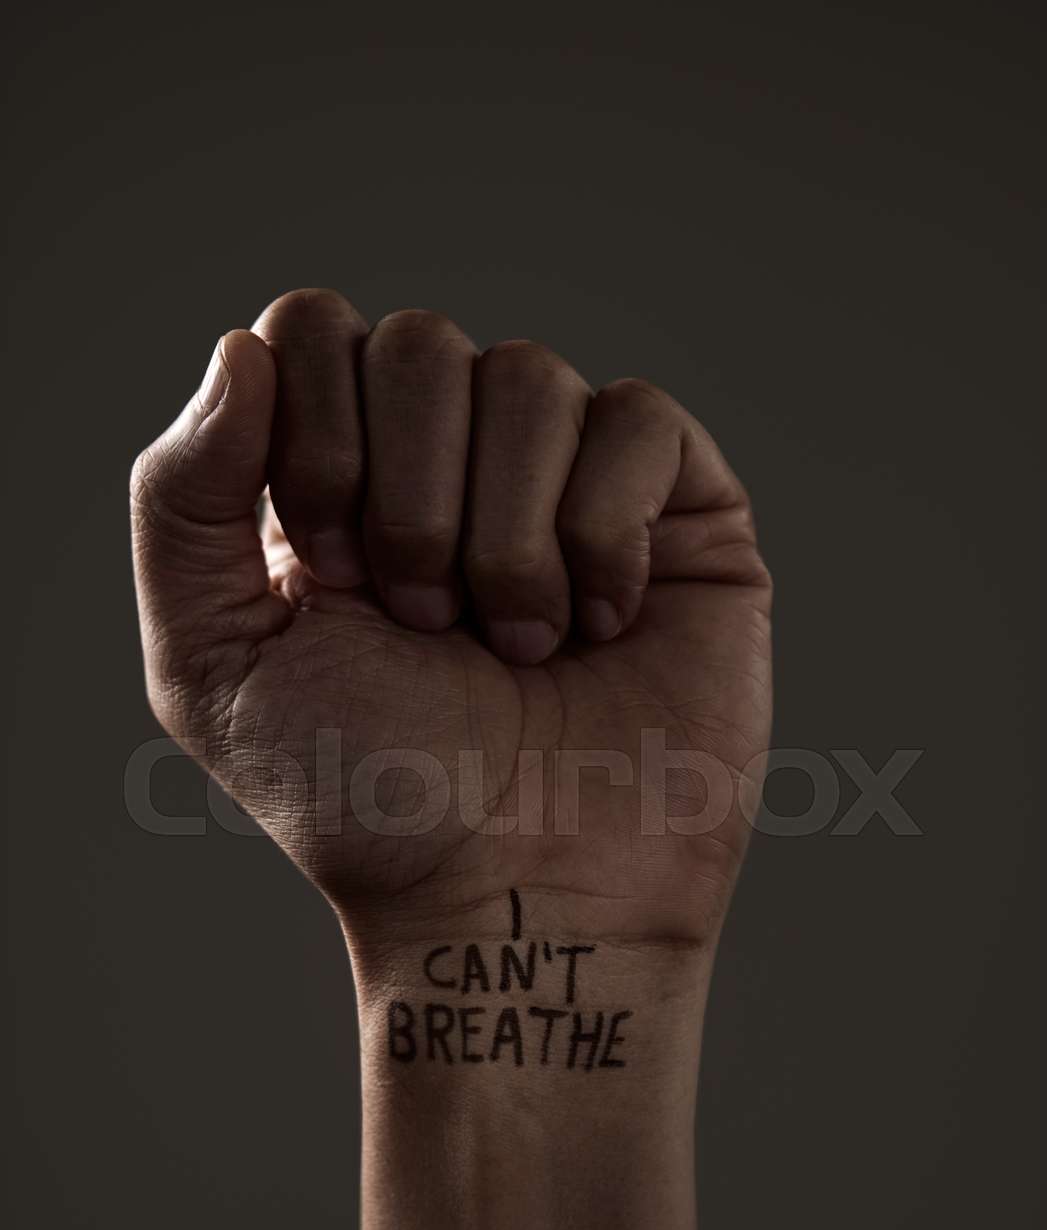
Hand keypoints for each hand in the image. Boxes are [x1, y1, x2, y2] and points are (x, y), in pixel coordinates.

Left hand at [131, 288, 770, 953]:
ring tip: (517, 649)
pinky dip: (604, 534)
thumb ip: (182, 500)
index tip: (333, 584)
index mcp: (340, 479)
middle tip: (427, 627)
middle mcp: (455, 465)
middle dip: (410, 503)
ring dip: (505, 540)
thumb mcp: (214, 665)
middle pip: (420, 343)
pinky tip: (600, 628)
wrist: (518, 899)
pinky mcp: (680, 514)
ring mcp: (570, 483)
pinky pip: (640, 422)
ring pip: (530, 378)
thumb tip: (246, 346)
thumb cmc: (371, 802)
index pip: (315, 331)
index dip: (316, 439)